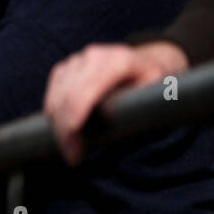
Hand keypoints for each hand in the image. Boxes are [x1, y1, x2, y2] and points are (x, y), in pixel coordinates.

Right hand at [45, 41, 188, 164]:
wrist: (151, 61)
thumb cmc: (156, 85)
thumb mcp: (161, 95)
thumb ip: (141, 109)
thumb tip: (116, 130)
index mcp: (118, 62)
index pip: (80, 97)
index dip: (72, 128)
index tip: (76, 155)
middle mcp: (94, 56)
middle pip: (64, 100)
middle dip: (63, 133)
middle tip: (72, 157)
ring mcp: (77, 60)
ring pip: (54, 99)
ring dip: (57, 126)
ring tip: (70, 145)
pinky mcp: (66, 67)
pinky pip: (52, 95)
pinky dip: (54, 114)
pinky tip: (64, 128)